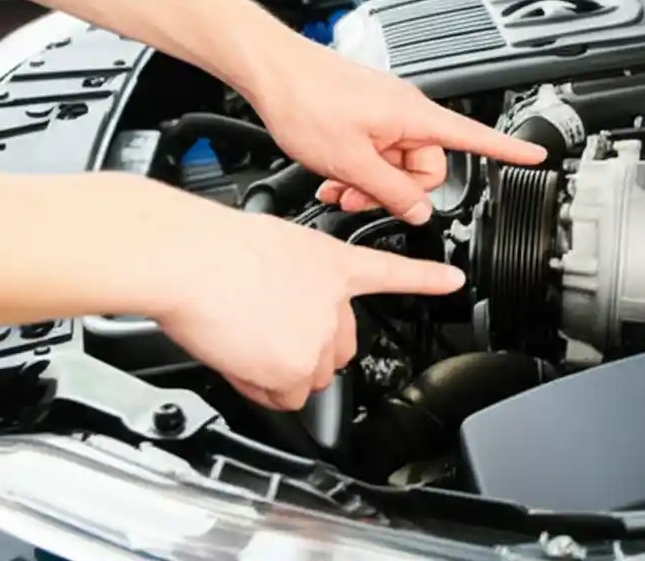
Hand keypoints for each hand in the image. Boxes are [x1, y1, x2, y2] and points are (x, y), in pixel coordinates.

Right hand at [150, 192, 464, 409]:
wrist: (190, 260)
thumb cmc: (214, 248)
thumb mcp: (272, 248)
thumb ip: (297, 282)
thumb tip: (285, 313)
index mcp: (334, 264)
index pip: (392, 272)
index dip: (428, 279)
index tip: (454, 281)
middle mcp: (336, 304)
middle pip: (336, 348)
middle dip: (306, 349)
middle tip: (263, 327)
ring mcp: (320, 339)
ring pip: (305, 377)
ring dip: (278, 369)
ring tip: (244, 335)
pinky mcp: (296, 370)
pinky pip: (282, 397)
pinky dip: (260, 387)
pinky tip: (241, 355)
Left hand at [243, 42, 544, 223]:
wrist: (271, 71)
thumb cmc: (306, 99)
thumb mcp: (351, 161)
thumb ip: (391, 191)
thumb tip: (420, 211)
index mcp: (414, 117)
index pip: (475, 137)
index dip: (508, 150)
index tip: (536, 156)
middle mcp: (405, 112)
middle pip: (426, 167)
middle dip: (397, 190)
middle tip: (361, 197)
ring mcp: (384, 113)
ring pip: (396, 164)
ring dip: (371, 184)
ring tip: (338, 188)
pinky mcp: (364, 115)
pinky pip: (376, 151)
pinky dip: (358, 169)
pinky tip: (333, 176)